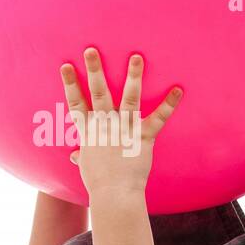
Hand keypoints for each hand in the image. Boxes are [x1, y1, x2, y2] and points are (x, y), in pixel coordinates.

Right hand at [59, 48, 181, 197]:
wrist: (114, 194)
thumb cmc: (99, 182)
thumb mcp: (86, 166)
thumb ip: (81, 156)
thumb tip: (73, 156)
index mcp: (89, 131)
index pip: (76, 103)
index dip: (70, 84)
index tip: (66, 65)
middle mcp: (105, 125)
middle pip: (98, 92)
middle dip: (95, 69)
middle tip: (92, 49)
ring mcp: (124, 129)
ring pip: (129, 97)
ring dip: (132, 76)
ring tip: (136, 57)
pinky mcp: (143, 137)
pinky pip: (158, 118)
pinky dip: (169, 104)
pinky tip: (178, 89)